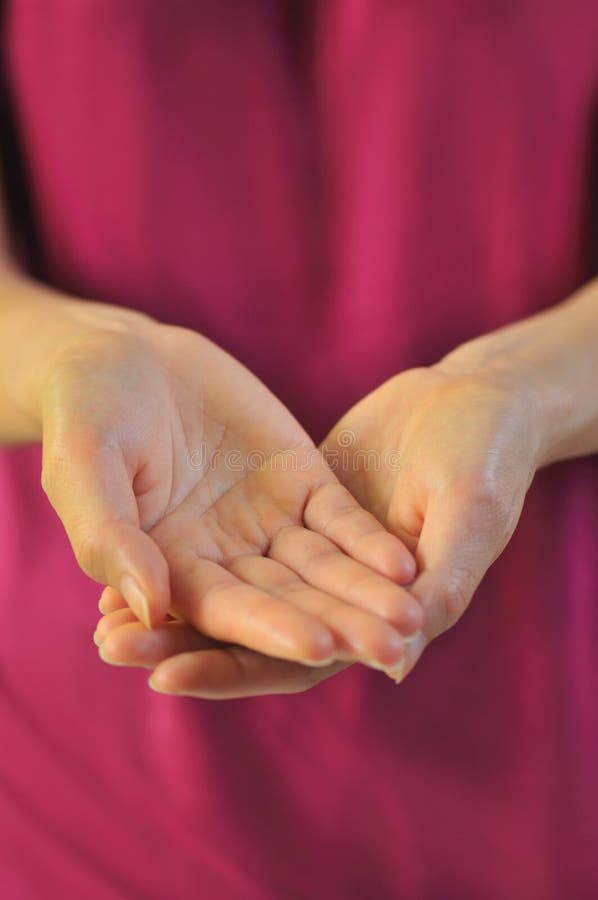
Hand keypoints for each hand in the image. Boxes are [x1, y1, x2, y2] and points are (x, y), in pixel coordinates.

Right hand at [40, 313, 423, 671]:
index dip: (272, 628)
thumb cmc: (86, 411)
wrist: (123, 355)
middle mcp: (225, 557)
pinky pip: (340, 518)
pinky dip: (368, 541)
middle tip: (391, 650)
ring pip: (324, 568)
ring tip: (413, 618)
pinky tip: (404, 563)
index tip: (318, 646)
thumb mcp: (82, 467)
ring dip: (367, 594)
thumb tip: (150, 609)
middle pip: (289, 602)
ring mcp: (267, 521)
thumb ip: (111, 537)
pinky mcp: (299, 482)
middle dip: (339, 626)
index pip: (227, 611)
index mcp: (170, 569)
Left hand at [94, 354, 538, 695]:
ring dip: (169, 595)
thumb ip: (444, 585)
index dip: (231, 669)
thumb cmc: (489, 458)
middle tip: (108, 642)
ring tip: (101, 608)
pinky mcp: (294, 497)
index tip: (166, 676)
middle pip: (245, 626)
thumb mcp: (471, 516)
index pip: (292, 658)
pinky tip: (140, 546)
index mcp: (378, 613)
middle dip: (179, 638)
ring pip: (230, 579)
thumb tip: (394, 666)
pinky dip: (190, 540)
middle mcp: (334, 588)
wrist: (476, 397)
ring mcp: (308, 542)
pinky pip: (235, 528)